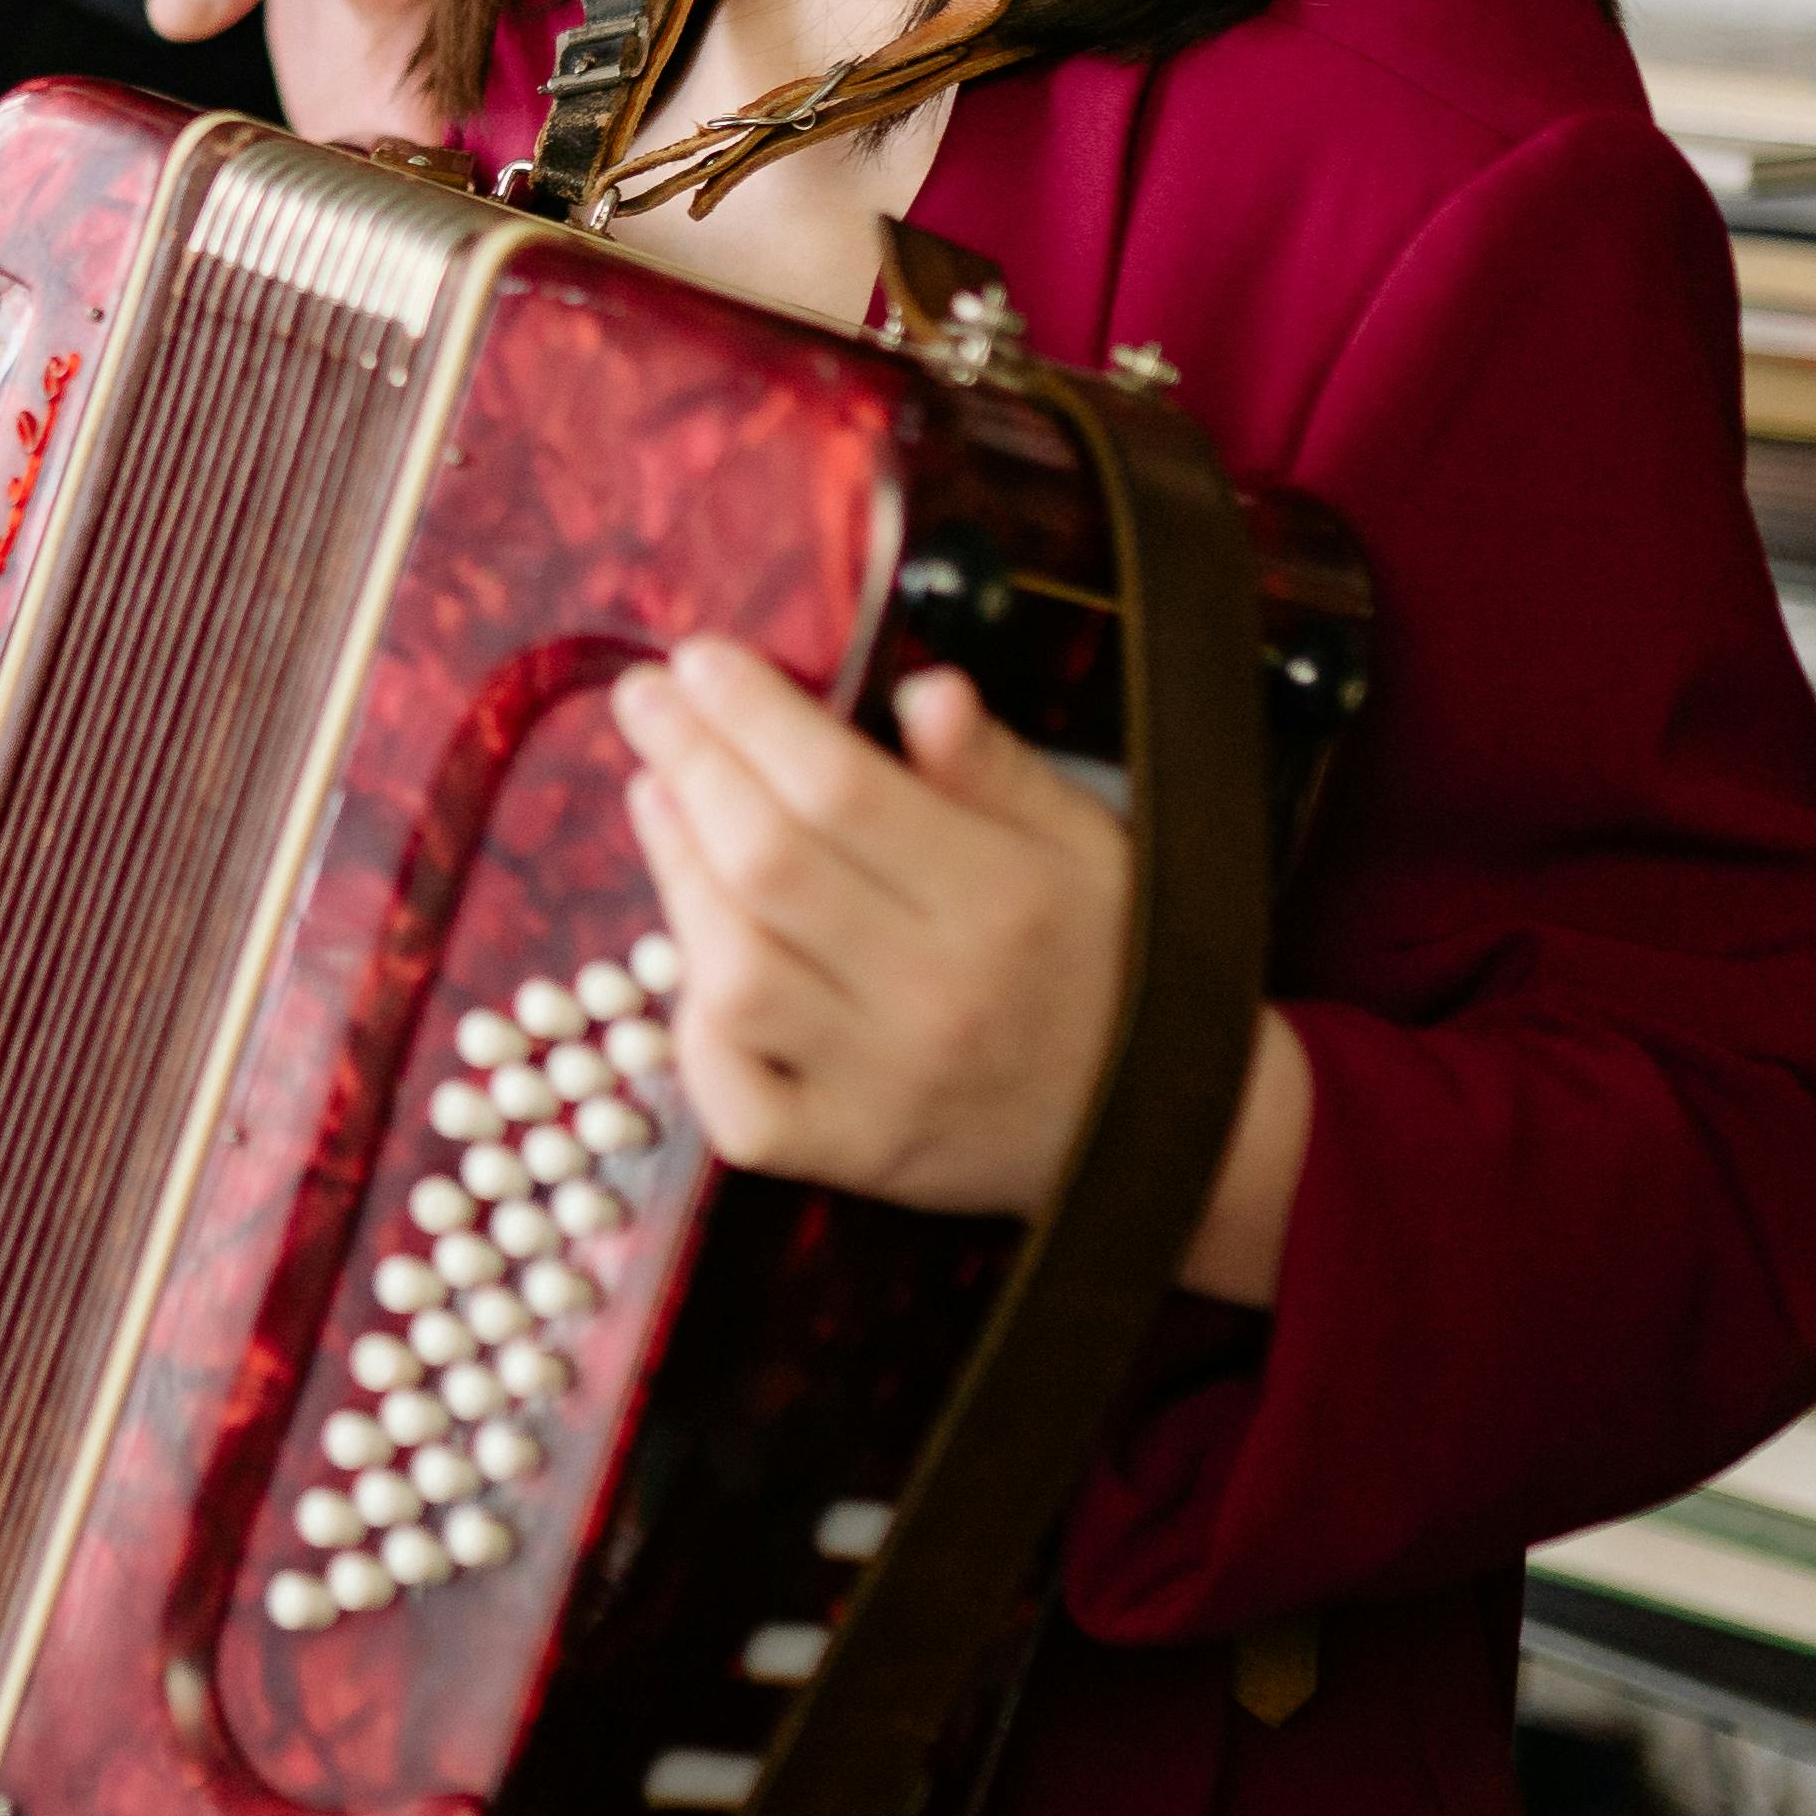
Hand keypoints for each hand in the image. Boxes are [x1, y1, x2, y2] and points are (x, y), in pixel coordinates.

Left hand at [615, 643, 1309, 1300]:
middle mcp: (937, 997)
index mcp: (1003, 900)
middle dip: (689, 765)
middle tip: (645, 699)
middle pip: (768, 868)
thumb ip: (993, 767)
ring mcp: (885, 1089)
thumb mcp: (1081, 839)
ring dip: (676, 874)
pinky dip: (693, 1030)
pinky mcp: (852, 1158)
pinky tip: (688, 955)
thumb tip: (920, 686)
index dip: (754, 716)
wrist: (1169, 1122)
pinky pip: (735, 1101)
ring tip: (656, 794)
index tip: (699, 657)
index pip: (841, 789)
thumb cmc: (1111, 952)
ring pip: (734, 976)